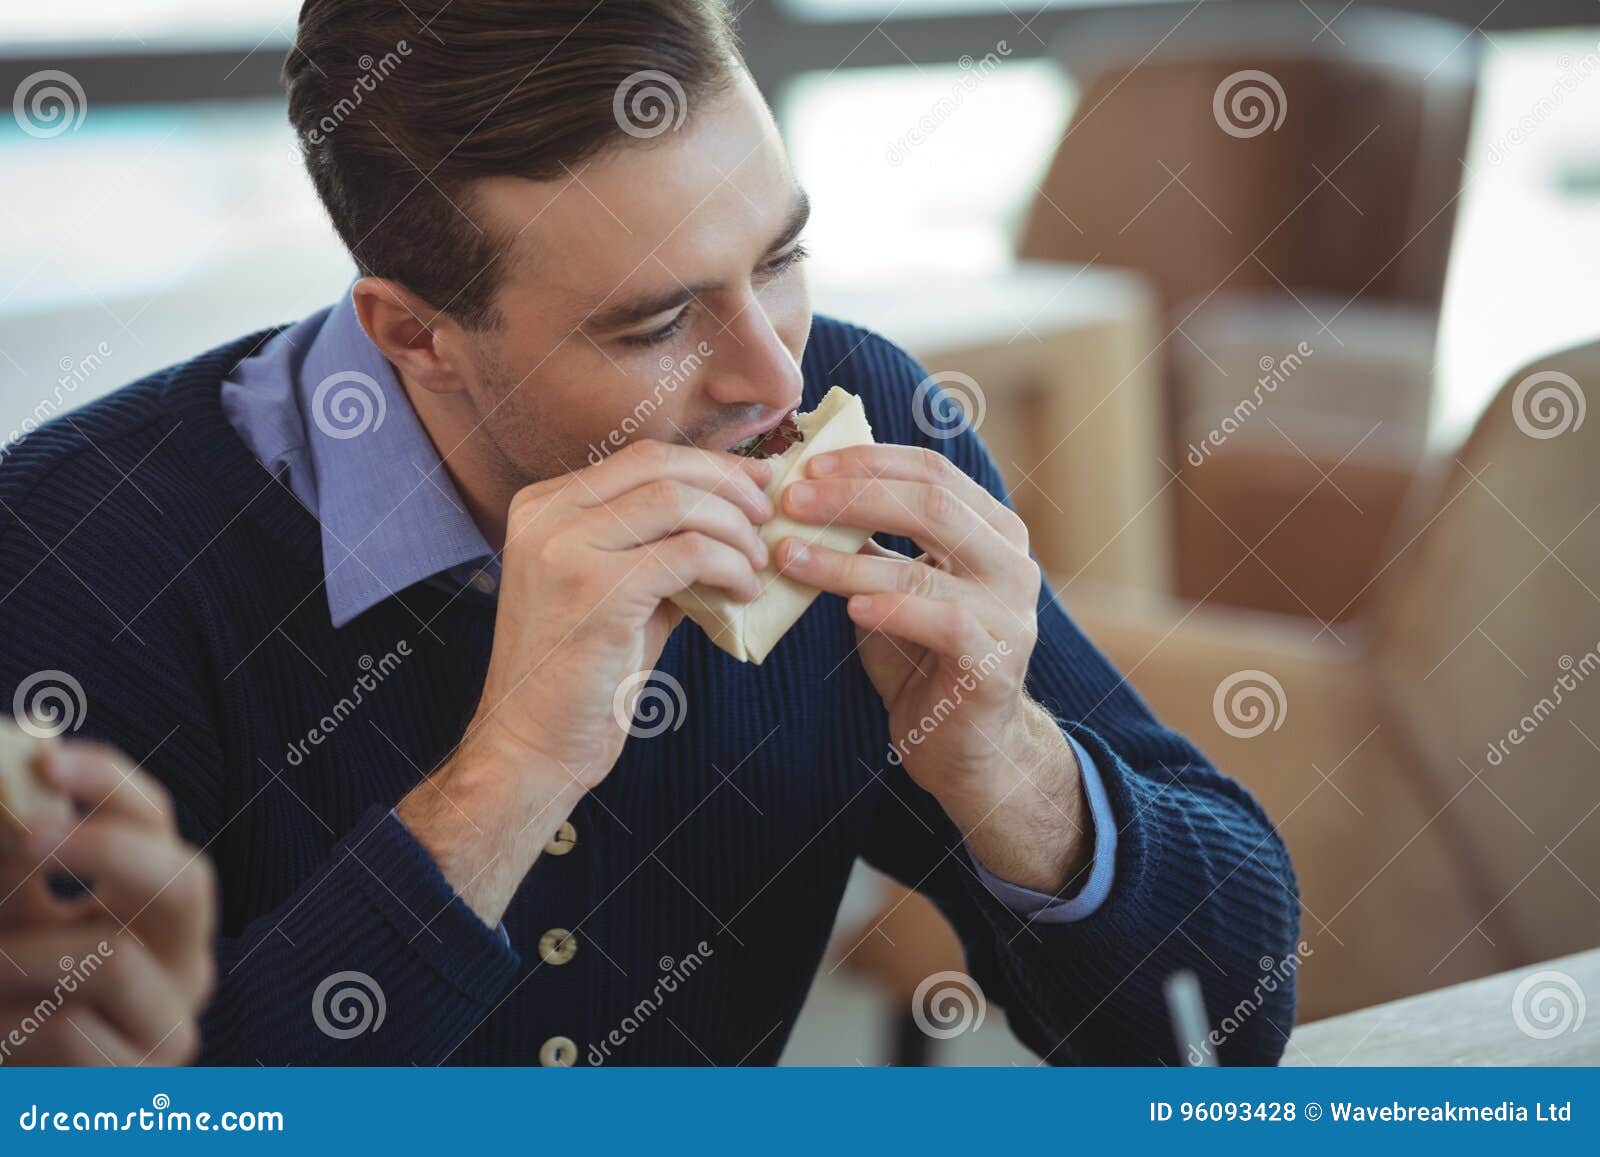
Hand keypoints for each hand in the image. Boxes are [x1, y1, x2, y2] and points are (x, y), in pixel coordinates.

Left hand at [0, 741, 216, 1064]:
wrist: (16, 1098)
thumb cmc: (9, 1005)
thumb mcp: (10, 927)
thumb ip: (18, 872)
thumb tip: (7, 800)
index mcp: (153, 909)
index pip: (156, 824)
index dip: (110, 783)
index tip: (46, 757)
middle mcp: (183, 958)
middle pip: (185, 881)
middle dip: (104, 849)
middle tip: (23, 836)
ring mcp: (172, 1023)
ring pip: (110, 958)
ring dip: (19, 955)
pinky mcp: (139, 1082)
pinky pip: (68, 1030)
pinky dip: (8, 1026)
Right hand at [398, 441, 772, 923]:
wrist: (534, 743)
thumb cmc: (582, 673)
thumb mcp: (616, 589)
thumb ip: (656, 544)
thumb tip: (733, 512)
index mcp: (543, 505)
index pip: (643, 458)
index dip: (711, 464)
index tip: (757, 483)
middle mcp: (546, 515)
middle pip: (662, 467)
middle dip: (730, 486)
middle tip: (767, 518)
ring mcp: (564, 548)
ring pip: (679, 503)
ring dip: (735, 531)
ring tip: (757, 565)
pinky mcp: (594, 590)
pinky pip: (688, 554)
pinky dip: (729, 567)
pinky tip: (744, 593)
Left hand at [775, 444, 1089, 890]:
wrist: (964, 745)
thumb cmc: (923, 657)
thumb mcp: (896, 585)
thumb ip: (873, 541)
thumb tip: (806, 491)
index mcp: (992, 529)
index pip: (933, 470)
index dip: (869, 461)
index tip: (808, 464)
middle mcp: (1011, 562)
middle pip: (932, 503)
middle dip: (853, 496)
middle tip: (792, 500)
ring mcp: (1009, 612)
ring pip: (925, 566)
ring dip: (846, 558)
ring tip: (790, 555)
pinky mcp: (995, 663)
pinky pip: (943, 624)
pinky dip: (893, 610)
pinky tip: (851, 608)